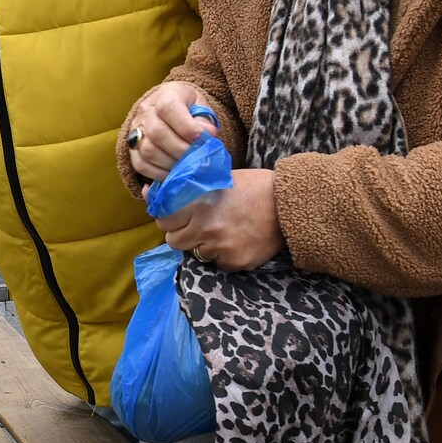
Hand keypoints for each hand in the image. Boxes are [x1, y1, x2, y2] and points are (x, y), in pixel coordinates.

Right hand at [125, 80, 220, 182]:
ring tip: (186, 167)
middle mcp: (146, 110)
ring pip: (147, 151)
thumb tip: (208, 134)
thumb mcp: (201, 106)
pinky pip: (140, 165)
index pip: (168, 108)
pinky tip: (173, 173)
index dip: (186, 127)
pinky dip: (158, 173)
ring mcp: (135, 129)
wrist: (170, 108)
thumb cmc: (189, 107)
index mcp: (166, 94)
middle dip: (180, 150)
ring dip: (170, 163)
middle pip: (157, 132)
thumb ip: (205, 119)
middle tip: (196, 159)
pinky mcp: (132, 148)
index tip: (202, 140)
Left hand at [154, 167, 281, 270]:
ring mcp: (220, 248)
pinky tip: (237, 241)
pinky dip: (224, 255)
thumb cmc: (253, 187)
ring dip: (204, 245)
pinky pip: (219, 263)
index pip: (164, 222)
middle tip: (197, 227)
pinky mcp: (235, 262)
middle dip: (183, 235)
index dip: (169, 220)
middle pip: (174, 242)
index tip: (176, 218)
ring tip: (222, 232)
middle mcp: (206, 228)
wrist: (288, 204)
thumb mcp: (219, 179)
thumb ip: (190, 190)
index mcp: (198, 205)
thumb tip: (153, 190)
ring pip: (197, 254)